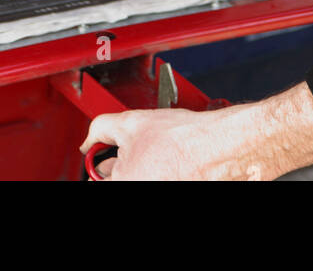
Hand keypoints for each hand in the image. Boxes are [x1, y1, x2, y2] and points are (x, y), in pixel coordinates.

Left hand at [80, 83, 312, 180]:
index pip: (102, 176)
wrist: (223, 146)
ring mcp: (162, 191)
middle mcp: (140, 190)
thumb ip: (102, 127)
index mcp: (122, 182)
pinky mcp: (183, 188)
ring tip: (166, 153)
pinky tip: (177, 162)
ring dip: (150, 168)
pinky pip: (166, 178)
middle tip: (147, 150)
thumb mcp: (132, 121)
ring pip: (147, 178)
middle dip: (128, 165)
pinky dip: (168, 172)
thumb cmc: (184, 138)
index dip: (107, 161)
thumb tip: (89, 137)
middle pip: (124, 178)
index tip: (115, 153)